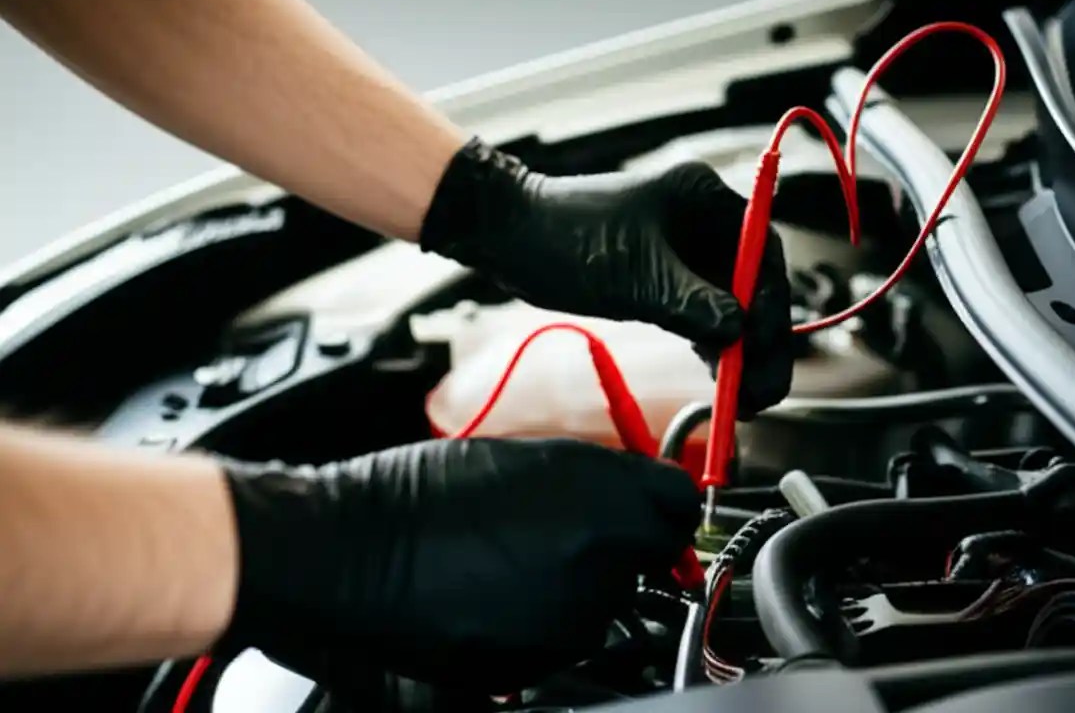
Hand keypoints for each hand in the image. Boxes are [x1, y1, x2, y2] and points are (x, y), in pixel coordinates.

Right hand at [216, 438, 698, 689]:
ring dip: (577, 587)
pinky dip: (543, 622)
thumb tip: (637, 492)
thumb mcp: (523, 458)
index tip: (647, 512)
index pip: (679, 506)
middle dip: (615, 547)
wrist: (347, 554)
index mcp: (603, 498)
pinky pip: (565, 639)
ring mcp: (572, 621)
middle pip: (645, 559)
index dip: (662, 508)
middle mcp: (600, 562)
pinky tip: (494, 595)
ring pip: (606, 604)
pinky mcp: (538, 663)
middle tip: (555, 533)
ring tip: (509, 562)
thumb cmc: (419, 493)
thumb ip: (596, 477)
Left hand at [420, 138, 792, 417]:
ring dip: (740, 350)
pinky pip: (704, 312)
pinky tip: (722, 378)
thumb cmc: (565, 238)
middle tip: (766, 390)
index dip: (771, 306)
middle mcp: (702, 218)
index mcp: (703, 197)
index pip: (762, 253)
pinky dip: (713, 345)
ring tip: (748, 399)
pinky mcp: (666, 274)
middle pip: (754, 283)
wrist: (511, 236)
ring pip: (732, 304)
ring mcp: (685, 247)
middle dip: (762, 339)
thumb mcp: (635, 276)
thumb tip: (737, 332)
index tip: (766, 349)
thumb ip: (691, 304)